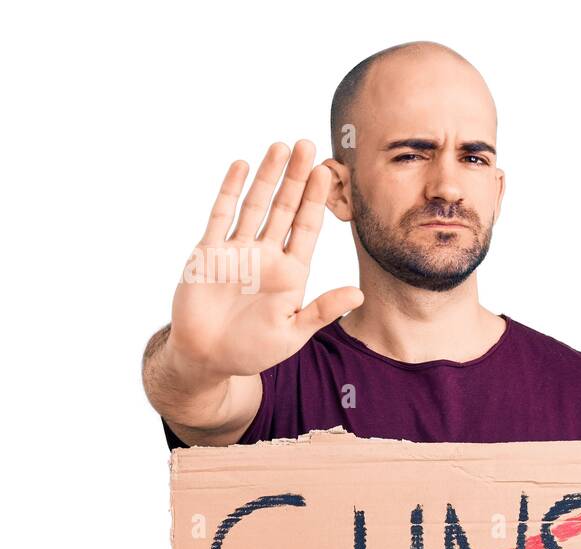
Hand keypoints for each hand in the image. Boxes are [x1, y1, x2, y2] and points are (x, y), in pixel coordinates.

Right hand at [167, 141, 362, 380]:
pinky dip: (231, 190)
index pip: (307, 227)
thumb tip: (359, 293)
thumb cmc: (252, 349)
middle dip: (297, 177)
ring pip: (255, 204)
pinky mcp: (209, 252)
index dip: (317, 200)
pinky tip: (242, 166)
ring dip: (268, 176)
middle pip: (285, 207)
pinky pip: (221, 215)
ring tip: (281, 146)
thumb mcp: (293, 333)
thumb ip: (322, 310)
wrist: (207, 358)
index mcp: (290, 272)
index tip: (328, 172)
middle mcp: (266, 255)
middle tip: (309, 145)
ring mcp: (238, 250)